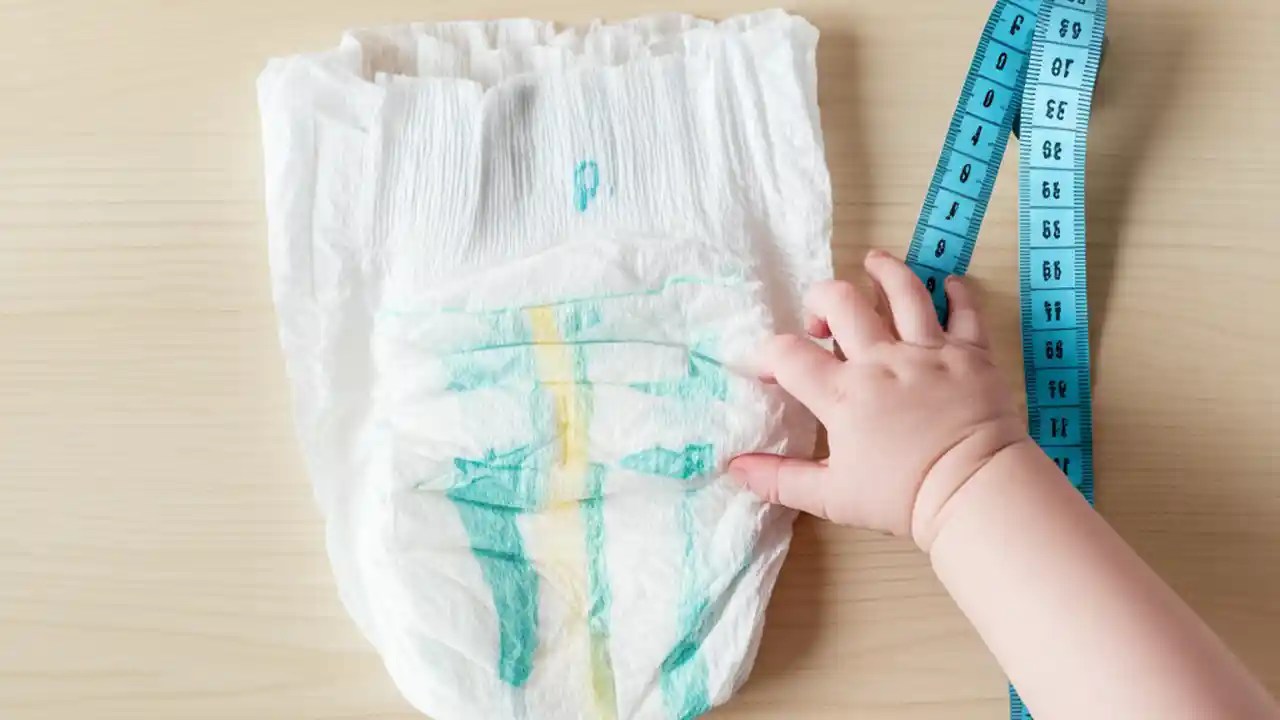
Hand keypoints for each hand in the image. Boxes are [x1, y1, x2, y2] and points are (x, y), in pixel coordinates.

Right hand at [729, 250, 1028, 548]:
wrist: (976, 493)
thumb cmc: (903, 498)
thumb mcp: (832, 497)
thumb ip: (780, 479)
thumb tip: (734, 468)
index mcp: (843, 393)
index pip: (787, 355)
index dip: (764, 355)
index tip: (761, 369)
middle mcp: (882, 360)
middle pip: (841, 301)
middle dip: (820, 300)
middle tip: (820, 321)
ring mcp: (929, 351)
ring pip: (903, 291)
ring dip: (884, 272)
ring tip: (872, 263)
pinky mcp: (971, 354)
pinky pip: (965, 311)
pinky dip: (956, 293)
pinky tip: (947, 284)